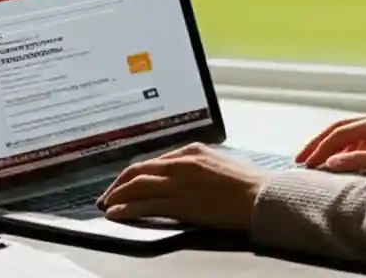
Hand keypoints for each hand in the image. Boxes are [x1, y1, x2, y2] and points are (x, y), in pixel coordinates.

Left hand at [96, 143, 268, 230]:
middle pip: (139, 170)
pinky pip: (144, 205)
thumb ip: (202, 164)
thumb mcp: (222, 162)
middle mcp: (181, 162)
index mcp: (192, 150)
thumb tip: (191, 170)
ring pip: (137, 185)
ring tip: (106, 204)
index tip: (127, 183)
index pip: (155, 161)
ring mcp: (178, 182)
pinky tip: (116, 214)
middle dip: (119, 183)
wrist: (259, 196)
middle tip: (107, 195)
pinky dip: (126, 209)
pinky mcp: (178, 203)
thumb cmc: (249, 183)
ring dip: (117, 195)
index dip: (136, 173)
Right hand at [297, 111, 365, 175]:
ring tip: (321, 162)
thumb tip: (329, 163)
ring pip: (355, 132)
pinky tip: (351, 161)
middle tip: (301, 159)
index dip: (319, 148)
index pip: (339, 133)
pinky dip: (352, 148)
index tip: (303, 165)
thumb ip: (360, 161)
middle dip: (321, 143)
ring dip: (336, 146)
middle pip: (343, 127)